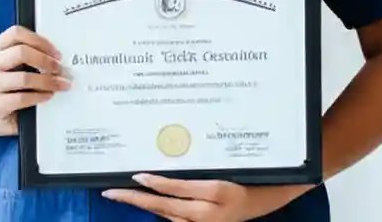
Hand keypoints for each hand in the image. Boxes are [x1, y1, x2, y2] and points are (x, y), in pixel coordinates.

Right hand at [0, 25, 69, 134]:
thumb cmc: (7, 83)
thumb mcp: (14, 64)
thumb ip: (31, 55)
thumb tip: (57, 57)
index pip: (16, 34)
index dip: (40, 41)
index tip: (56, 53)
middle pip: (20, 53)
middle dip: (45, 61)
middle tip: (60, 68)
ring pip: (23, 78)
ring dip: (47, 81)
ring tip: (59, 84)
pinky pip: (21, 98)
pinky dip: (39, 96)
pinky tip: (47, 95)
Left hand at [103, 173, 309, 221]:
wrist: (270, 197)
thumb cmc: (250, 175)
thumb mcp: (227, 168)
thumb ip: (198, 170)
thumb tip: (165, 166)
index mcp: (217, 193)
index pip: (178, 189)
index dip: (156, 183)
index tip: (137, 175)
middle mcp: (209, 214)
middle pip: (165, 206)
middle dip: (136, 199)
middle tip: (111, 192)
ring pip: (167, 216)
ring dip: (143, 205)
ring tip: (119, 194)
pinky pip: (176, 221)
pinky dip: (159, 212)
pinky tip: (144, 203)